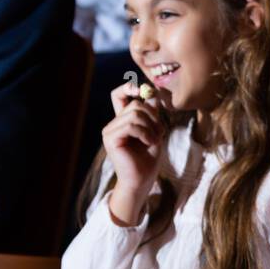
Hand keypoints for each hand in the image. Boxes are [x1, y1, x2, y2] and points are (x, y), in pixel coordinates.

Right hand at [102, 80, 164, 225]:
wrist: (142, 181)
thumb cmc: (148, 158)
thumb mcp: (154, 130)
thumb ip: (151, 112)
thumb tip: (153, 90)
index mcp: (122, 120)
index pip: (119, 94)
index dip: (129, 87)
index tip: (144, 91)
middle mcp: (114, 124)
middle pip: (135, 104)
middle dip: (153, 116)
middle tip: (159, 133)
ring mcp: (110, 131)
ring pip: (135, 114)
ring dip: (151, 127)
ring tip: (154, 140)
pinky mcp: (110, 139)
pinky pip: (131, 125)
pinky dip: (145, 133)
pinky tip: (149, 143)